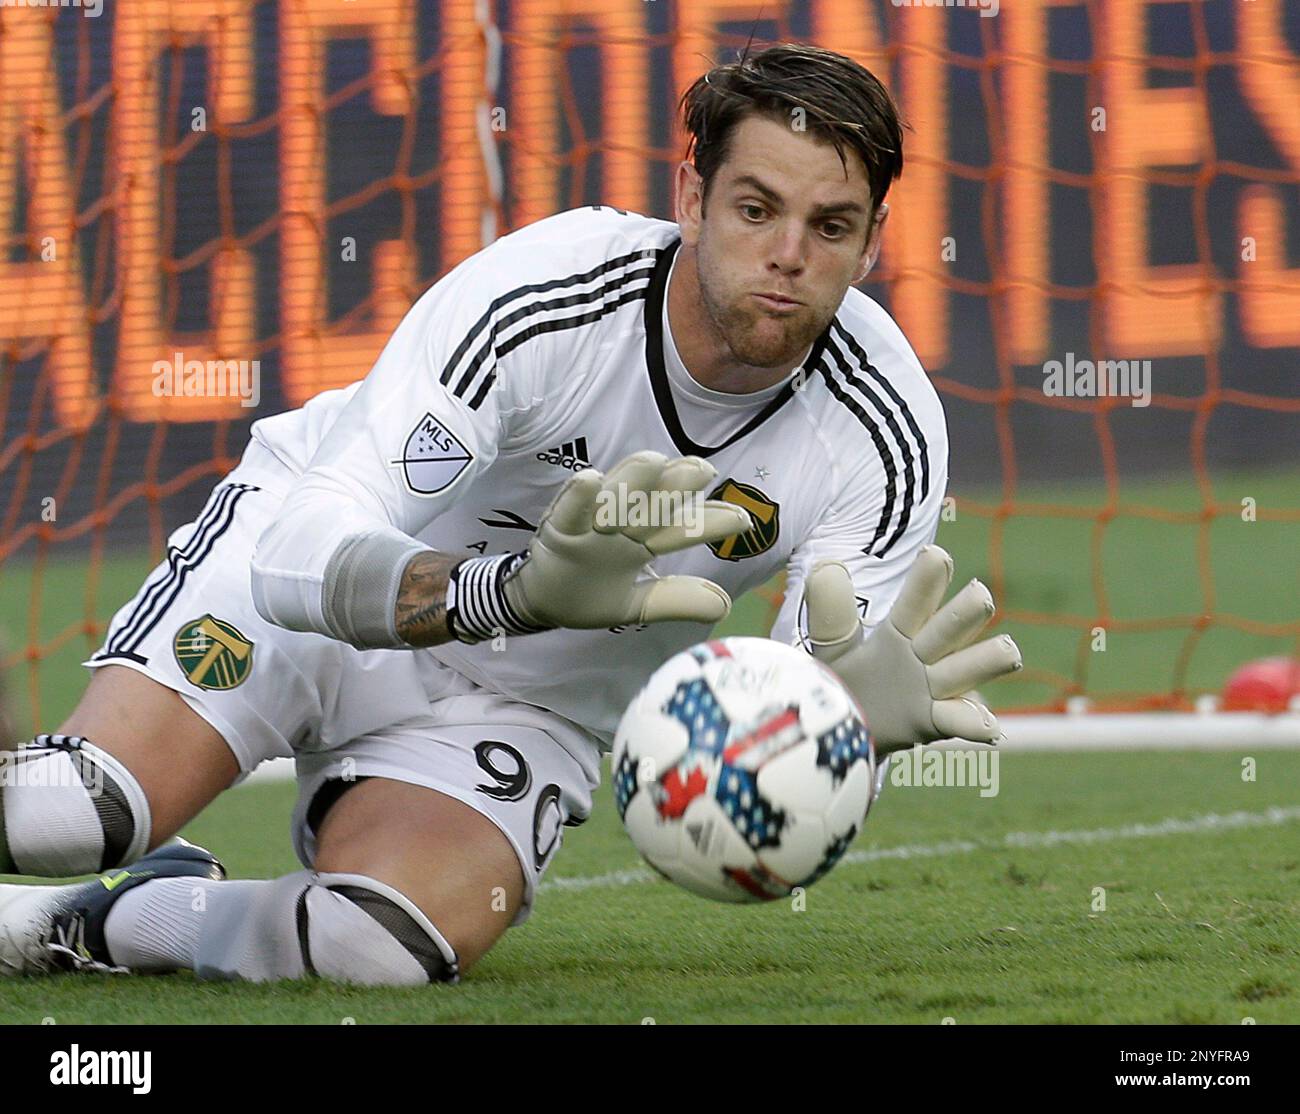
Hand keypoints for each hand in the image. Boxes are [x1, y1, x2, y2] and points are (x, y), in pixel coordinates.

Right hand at [502, 451, 751, 629]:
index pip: (680, 528)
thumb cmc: (589, 593)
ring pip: (613, 497)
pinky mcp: (558, 528)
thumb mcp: (637, 604)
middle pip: (651, 502)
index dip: (708, 521)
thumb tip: (723, 604)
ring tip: (654, 461)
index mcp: (642, 540)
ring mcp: (589, 522)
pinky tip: (590, 480)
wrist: (540, 603)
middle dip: (676, 486)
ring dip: (632, 478)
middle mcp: (620, 524)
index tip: (742, 520)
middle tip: (703, 470)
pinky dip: (578, 497)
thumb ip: (675, 601)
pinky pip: (568, 510)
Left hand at [805, 545, 1021, 754]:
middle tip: (980, 597)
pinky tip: (989, 725)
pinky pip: (960, 721)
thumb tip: (827, 568)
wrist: (841, 732)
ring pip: (970, 668)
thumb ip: (831, 613)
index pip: (917, 600)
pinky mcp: (934, 723)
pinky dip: (976, 722)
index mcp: (900, 630)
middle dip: (968, 612)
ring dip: (989, 660)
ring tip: (1008, 651)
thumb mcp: (831, 647)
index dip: (927, 580)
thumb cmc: (842, 682)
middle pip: (953, 627)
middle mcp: (925, 655)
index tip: (935, 555)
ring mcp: (935, 689)